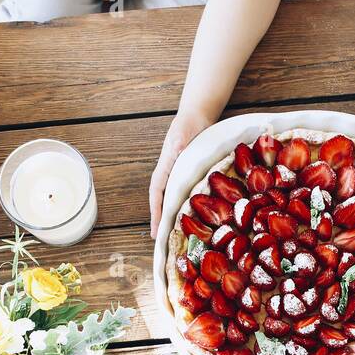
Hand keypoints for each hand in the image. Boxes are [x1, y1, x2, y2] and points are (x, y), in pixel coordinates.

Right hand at [149, 108, 214, 237]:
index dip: (156, 213)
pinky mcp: (189, 173)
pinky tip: (192, 217)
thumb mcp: (183, 133)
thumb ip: (179, 143)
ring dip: (172, 216)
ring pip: (173, 198)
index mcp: (165, 166)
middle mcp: (170, 173)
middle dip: (161, 220)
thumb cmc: (189, 123)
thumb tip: (176, 153)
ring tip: (173, 235)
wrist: (198, 113)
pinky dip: (185, 206)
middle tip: (161, 241)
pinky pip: (186, 193)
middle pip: (163, 200)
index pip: (157, 193)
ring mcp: (179, 173)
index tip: (156, 231)